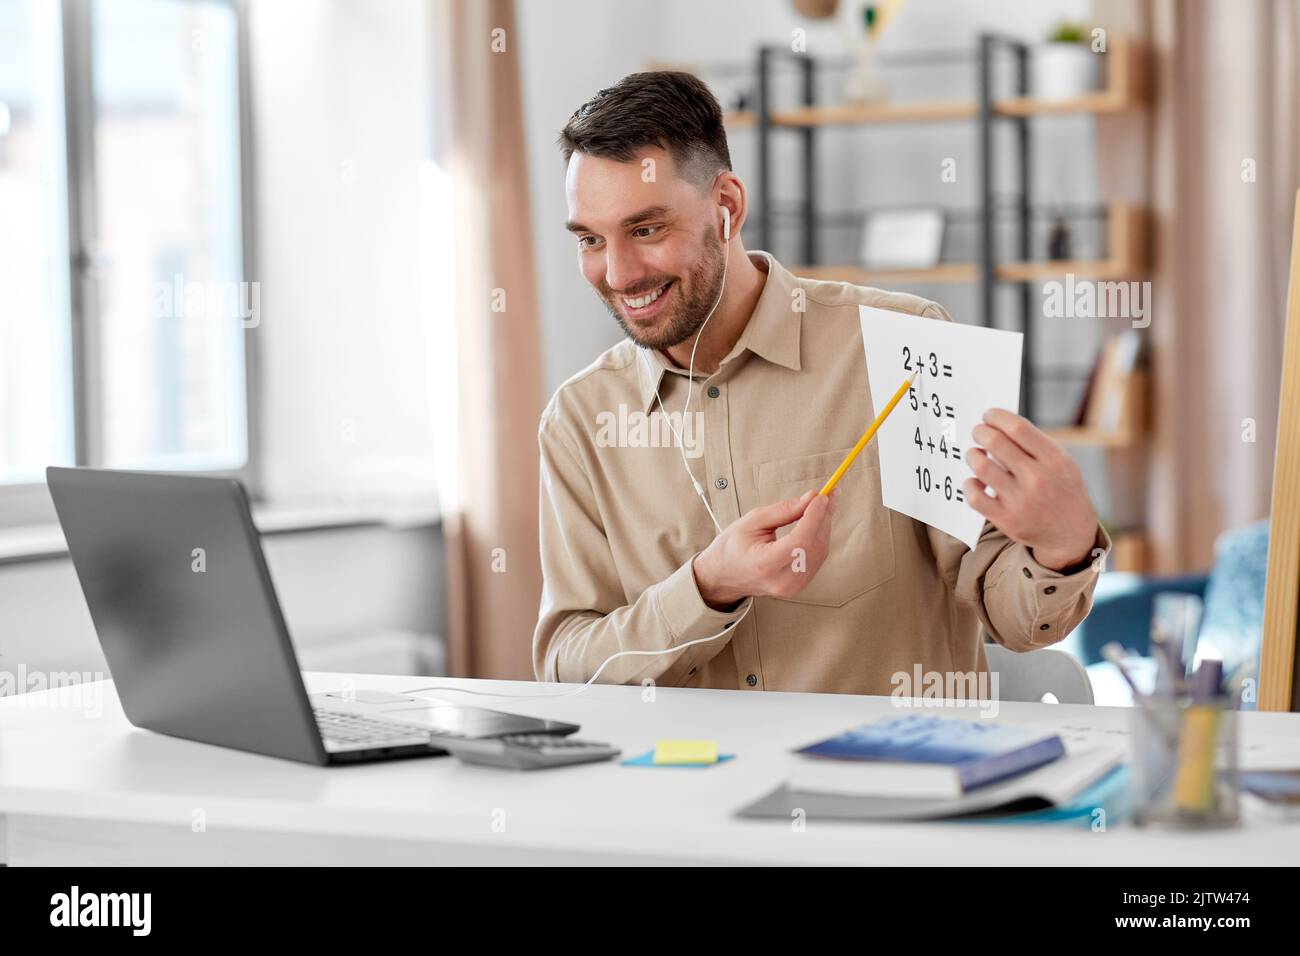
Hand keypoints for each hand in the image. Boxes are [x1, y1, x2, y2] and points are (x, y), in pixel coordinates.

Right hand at [692, 488, 838, 607]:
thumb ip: (783, 511)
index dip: (815, 517)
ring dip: (824, 525)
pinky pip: (817, 558)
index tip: (822, 497)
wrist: (723, 576)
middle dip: (824, 516)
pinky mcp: (799, 586)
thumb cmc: (732, 548)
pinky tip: (818, 522)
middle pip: (814, 545)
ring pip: (820, 551)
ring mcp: (793, 587)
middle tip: (830, 494)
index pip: (799, 541)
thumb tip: (810, 499)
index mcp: (765, 565)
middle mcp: (782, 580)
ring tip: (824, 504)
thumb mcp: (751, 522)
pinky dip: (820, 537)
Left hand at [964, 409, 1098, 571]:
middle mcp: (1037, 478)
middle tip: (978, 432)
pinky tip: (975, 481)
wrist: (1070, 532)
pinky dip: (969, 484)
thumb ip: (1034, 444)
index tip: (988, 415)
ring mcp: (1020, 500)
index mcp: (1054, 459)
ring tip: (974, 454)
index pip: (1017, 427)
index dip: (996, 416)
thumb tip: (997, 424)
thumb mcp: (1061, 462)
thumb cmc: (1061, 489)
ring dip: (972, 455)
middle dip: (980, 431)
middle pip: (995, 442)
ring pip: (980, 466)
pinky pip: (974, 496)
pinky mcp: (1006, 519)